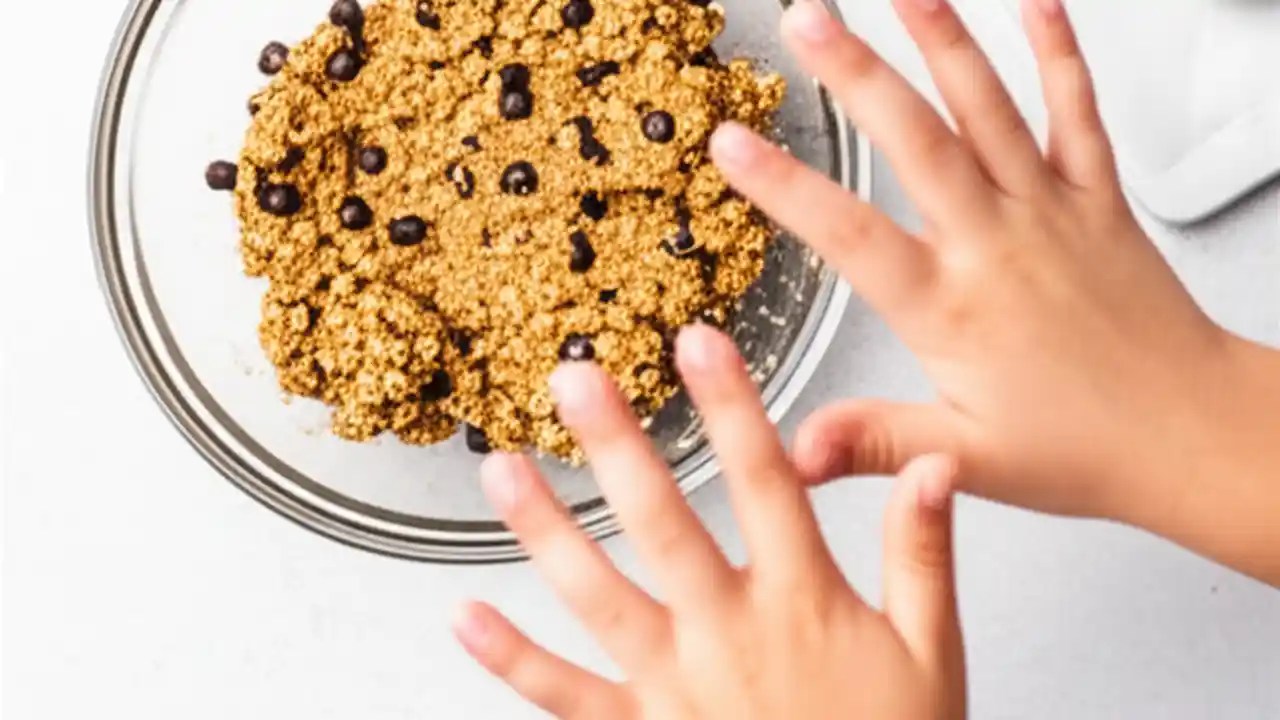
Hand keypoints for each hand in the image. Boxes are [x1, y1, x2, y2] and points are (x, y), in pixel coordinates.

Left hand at [454, 325, 964, 719]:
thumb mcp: (931, 654)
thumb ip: (923, 555)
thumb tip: (928, 467)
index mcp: (800, 602)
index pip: (766, 481)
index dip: (731, 405)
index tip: (698, 342)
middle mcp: (728, 635)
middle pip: (665, 523)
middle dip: (617, 445)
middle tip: (575, 380)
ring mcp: (676, 687)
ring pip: (599, 597)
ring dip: (545, 530)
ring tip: (501, 470)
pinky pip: (566, 696)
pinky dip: (513, 659)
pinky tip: (465, 616)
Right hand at [711, 0, 1248, 520]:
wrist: (1190, 430)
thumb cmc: (1087, 447)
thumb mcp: (963, 459)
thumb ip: (872, 445)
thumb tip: (792, 454)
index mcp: (951, 308)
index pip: (849, 235)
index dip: (784, 186)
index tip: (733, 145)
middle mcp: (996, 244)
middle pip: (916, 141)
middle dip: (855, 72)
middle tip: (808, 20)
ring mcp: (1050, 212)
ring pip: (991, 108)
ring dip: (942, 40)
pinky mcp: (1099, 199)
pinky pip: (1079, 112)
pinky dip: (1059, 53)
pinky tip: (1037, 7)